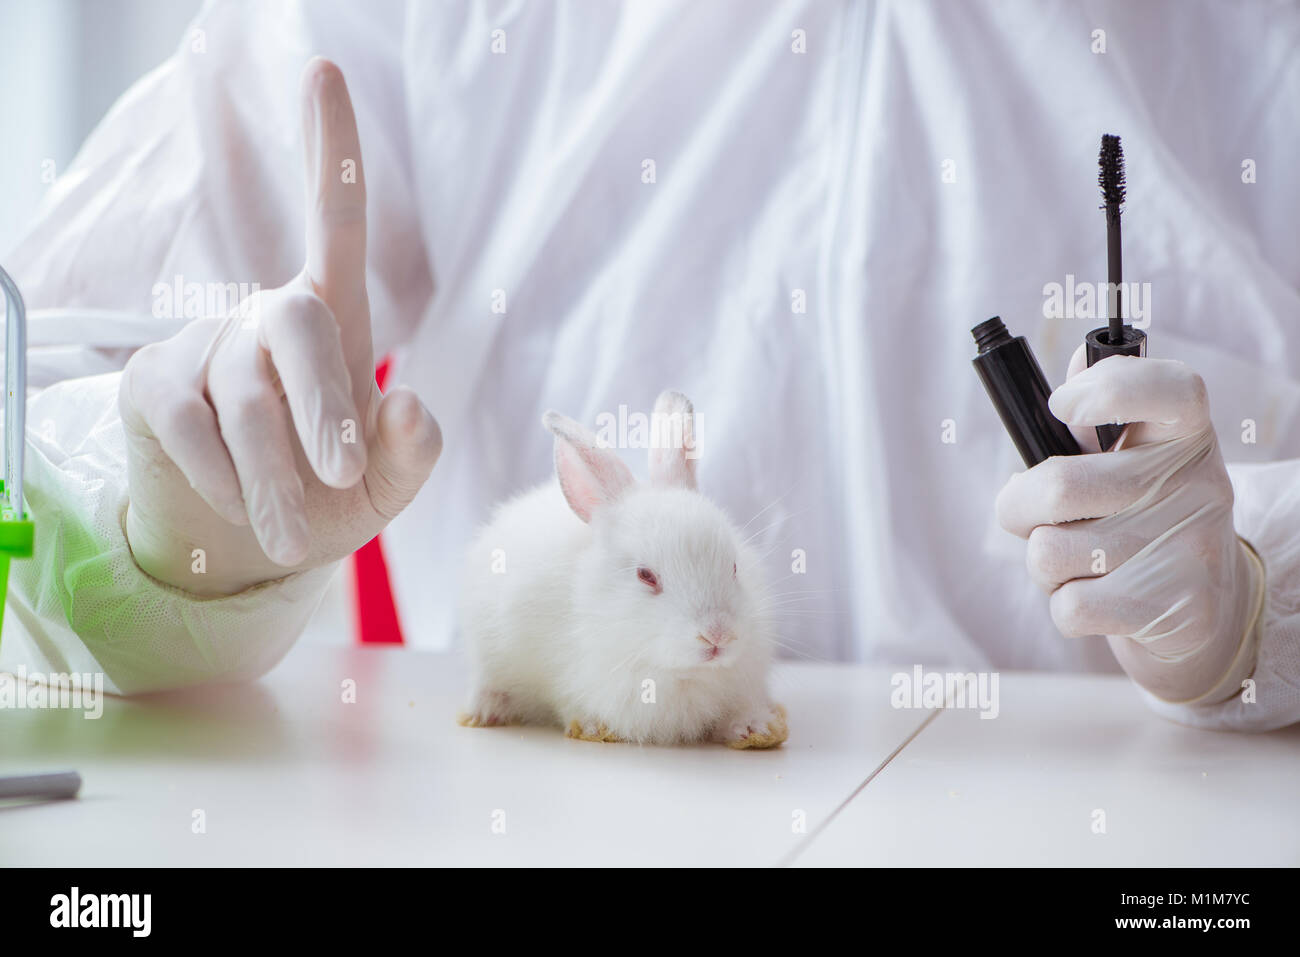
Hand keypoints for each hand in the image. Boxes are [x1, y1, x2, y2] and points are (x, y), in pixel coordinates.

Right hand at [119, 58, 440, 595]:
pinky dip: (222, 473)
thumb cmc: (329, 497)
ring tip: (291, 532)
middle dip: (323, 405)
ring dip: (273, 473)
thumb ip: (415, 452)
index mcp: (337, 325)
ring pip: (244, 396)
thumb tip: (409, 404)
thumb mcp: (387, 486)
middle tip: (345, 475)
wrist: (247, 547)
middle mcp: (270, 318)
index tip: (325, 70)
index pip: (335, 224)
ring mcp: (206, 347)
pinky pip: (188, 424)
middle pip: (298, 323)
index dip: (330, 152)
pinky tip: (236, 501)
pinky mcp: (155, 386)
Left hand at [996, 350, 1262, 702]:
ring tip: (1078, 560)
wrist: (1207, 607)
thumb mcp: (1131, 458)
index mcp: (1186, 435)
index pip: (1170, 390)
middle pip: (1058, 487)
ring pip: (1050, 552)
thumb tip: (1076, 366)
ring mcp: (1192, 547)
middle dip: (1016, 507)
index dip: (1108, 390)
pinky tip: (1097, 594)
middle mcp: (1199, 484)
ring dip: (1044, 563)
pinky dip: (1064, 605)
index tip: (1060, 404)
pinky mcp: (1179, 608)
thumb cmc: (1143, 517)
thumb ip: (1099, 416)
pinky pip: (1070, 606)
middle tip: (1028, 513)